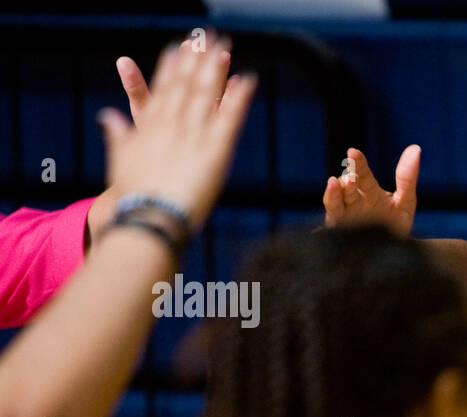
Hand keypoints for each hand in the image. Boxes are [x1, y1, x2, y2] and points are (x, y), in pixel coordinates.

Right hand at [98, 36, 255, 231]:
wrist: (150, 218)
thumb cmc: (136, 198)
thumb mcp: (122, 161)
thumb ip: (119, 136)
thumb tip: (108, 116)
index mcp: (151, 129)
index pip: (161, 92)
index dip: (171, 69)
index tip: (176, 49)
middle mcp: (172, 127)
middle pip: (185, 88)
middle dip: (195, 62)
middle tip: (204, 38)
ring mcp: (194, 137)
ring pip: (207, 97)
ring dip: (216, 71)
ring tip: (224, 49)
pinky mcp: (215, 152)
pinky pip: (230, 119)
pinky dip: (239, 98)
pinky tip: (248, 81)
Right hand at [322, 145, 420, 234]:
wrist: (395, 258)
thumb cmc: (397, 228)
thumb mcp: (405, 202)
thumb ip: (407, 177)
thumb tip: (416, 148)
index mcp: (369, 193)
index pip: (363, 175)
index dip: (358, 163)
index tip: (353, 153)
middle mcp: (355, 202)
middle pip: (348, 186)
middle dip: (349, 177)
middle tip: (351, 171)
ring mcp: (346, 217)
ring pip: (336, 201)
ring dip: (335, 192)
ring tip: (338, 182)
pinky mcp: (340, 232)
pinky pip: (333, 220)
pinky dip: (332, 208)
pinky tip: (333, 200)